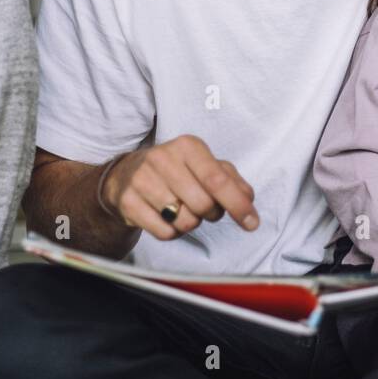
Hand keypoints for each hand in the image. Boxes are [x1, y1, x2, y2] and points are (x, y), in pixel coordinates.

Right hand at [101, 135, 258, 239]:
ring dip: (190, 223)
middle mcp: (163, 158)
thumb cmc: (175, 170)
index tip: (252, 223)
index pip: (217, 180)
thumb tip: (248, 199)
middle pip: (203, 205)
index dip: (238, 205)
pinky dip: (172, 232)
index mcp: (187, 146)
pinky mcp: (128, 201)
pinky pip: (164, 233)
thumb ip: (230, 180)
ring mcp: (142, 180)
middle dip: (211, 214)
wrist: (124, 175)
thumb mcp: (203, 165)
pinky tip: (165, 217)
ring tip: (181, 209)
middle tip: (203, 207)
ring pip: (184, 222)